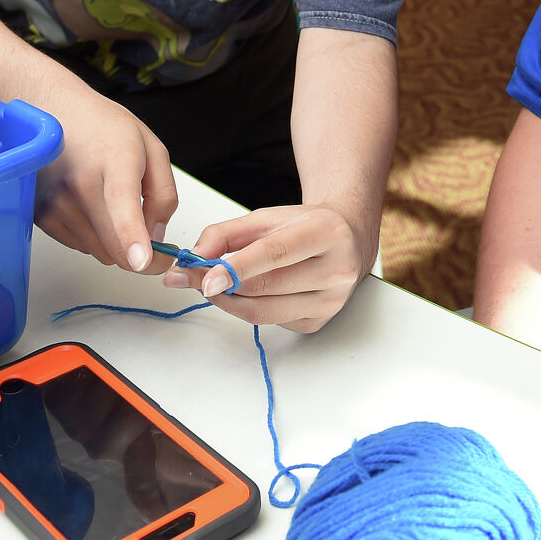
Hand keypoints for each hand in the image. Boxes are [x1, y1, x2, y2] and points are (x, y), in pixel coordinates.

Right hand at [34, 93, 179, 273]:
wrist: (54, 111)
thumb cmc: (104, 127)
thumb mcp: (152, 149)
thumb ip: (164, 196)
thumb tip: (156, 238)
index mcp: (115, 161)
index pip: (122, 205)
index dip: (133, 239)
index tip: (142, 262)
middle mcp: (80, 184)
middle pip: (114, 246)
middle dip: (142, 258)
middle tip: (157, 250)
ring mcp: (56, 203)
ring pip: (100, 252)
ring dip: (117, 244)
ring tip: (116, 207)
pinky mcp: (42, 217)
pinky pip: (80, 247)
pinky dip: (95, 239)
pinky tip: (94, 208)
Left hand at [163, 205, 368, 332]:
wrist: (346, 240)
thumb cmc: (305, 227)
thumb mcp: (267, 217)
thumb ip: (226, 233)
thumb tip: (196, 257)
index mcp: (326, 232)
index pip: (276, 253)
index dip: (238, 268)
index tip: (206, 278)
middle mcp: (336, 269)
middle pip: (266, 287)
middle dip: (224, 285)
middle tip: (194, 278)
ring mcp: (331, 300)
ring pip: (265, 311)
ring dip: (231, 301)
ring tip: (218, 285)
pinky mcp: (319, 321)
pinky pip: (272, 322)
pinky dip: (252, 308)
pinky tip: (254, 292)